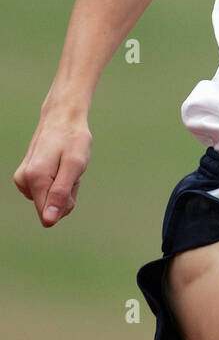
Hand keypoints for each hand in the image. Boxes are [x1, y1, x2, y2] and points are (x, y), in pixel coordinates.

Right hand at [13, 102, 91, 226]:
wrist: (62, 117)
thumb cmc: (72, 140)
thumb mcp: (74, 167)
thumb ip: (61, 194)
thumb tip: (48, 222)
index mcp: (35, 179)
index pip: (50, 215)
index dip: (67, 202)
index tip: (71, 181)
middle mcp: (23, 181)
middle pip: (51, 209)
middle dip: (67, 194)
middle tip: (72, 171)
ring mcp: (22, 179)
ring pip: (50, 200)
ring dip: (64, 187)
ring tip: (66, 166)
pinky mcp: (25, 178)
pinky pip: (46, 191)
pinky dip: (58, 181)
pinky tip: (60, 165)